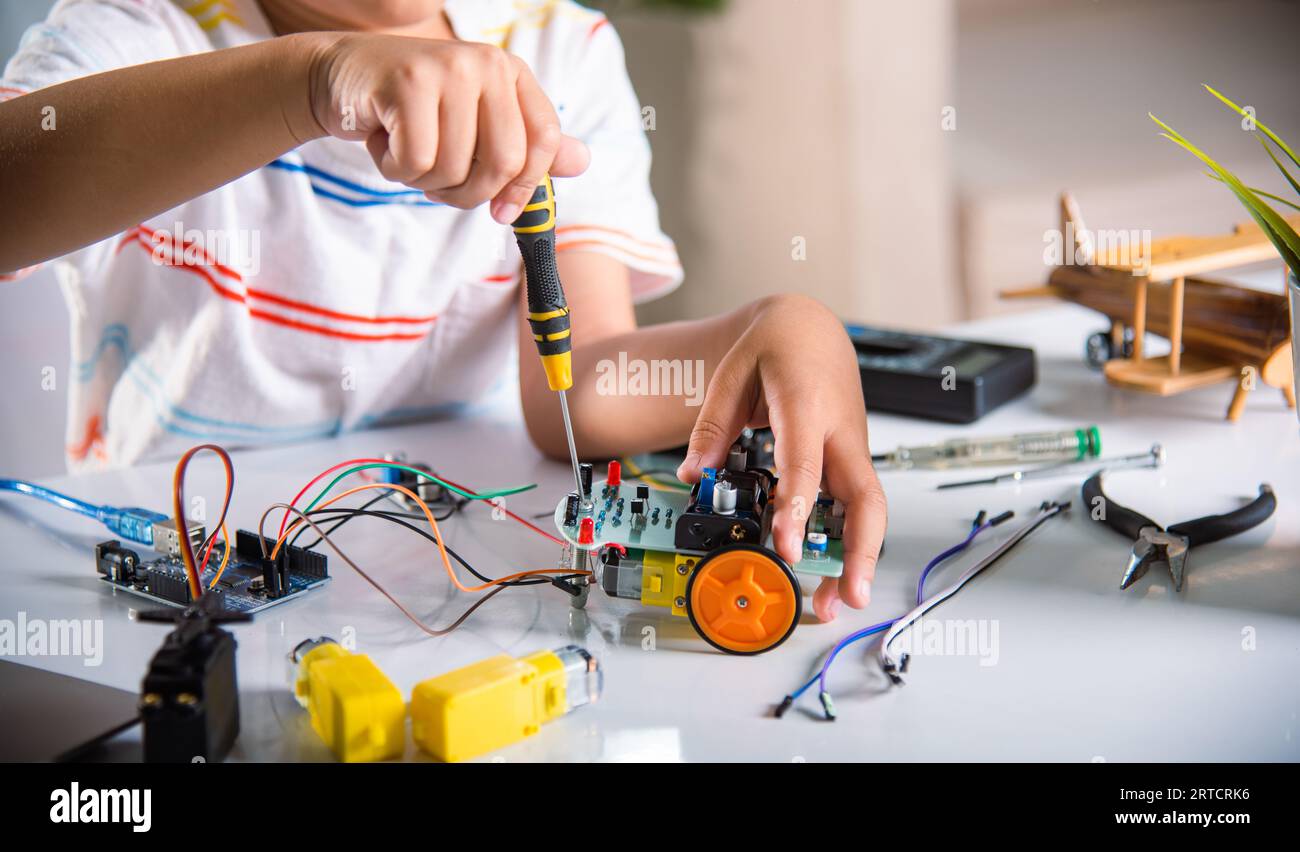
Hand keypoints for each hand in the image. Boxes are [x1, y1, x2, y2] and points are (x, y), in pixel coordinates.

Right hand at [304, 33, 589, 221]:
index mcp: (511, 74)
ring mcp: (448, 67)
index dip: (525, 186)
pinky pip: (417, 161)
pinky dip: (395, 169)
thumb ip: (526, 145)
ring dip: (425, 181)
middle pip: (504, 161)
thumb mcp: (473, 127)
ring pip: (456, 167)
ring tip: (407, 153)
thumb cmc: (413, 112)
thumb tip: (583, 161)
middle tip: (440, 186)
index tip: (502, 212)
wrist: (340, 79)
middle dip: (470, 193)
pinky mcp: (407, 82)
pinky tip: (384, 142)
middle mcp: (486, 63)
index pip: (544, 140)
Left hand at [676, 294, 886, 621]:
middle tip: (850, 596)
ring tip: (839, 600)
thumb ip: (712, 426)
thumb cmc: (775, 346)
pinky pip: (857, 503)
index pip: (805, 466)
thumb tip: (694, 475)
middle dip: (860, 550)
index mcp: (807, 404)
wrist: (810, 327)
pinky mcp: (850, 459)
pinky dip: (851, 540)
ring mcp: (851, 447)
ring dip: (860, 556)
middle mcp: (840, 431)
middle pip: (864, 497)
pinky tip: (836, 571)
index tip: (790, 549)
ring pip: (868, 507)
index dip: (799, 510)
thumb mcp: (731, 373)